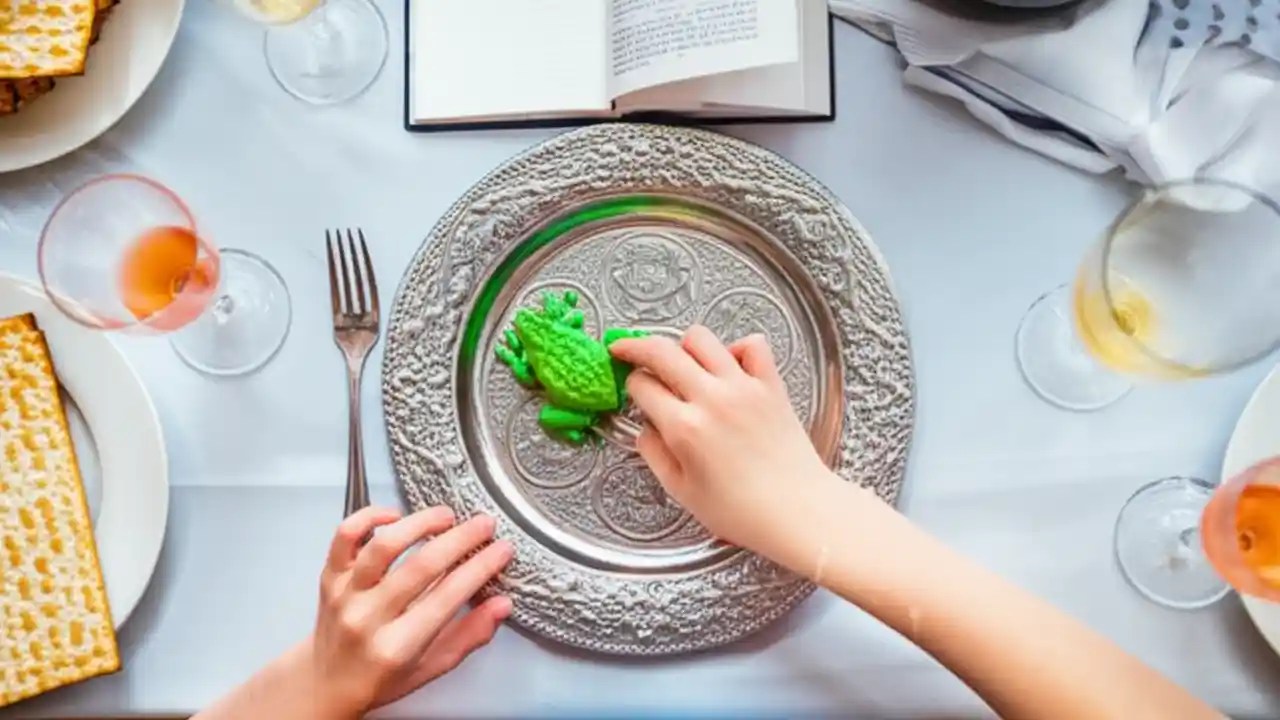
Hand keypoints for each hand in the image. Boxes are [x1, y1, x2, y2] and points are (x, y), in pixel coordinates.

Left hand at [305, 506, 513, 715]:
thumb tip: (502, 605)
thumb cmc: (381, 677)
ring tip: (446, 516)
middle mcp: (368, 618)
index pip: (448, 597)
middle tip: (485, 525)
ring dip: (419, 523)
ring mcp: (345, 594)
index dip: (480, 568)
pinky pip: (344, 537)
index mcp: (398, 647)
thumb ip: (469, 636)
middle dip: (461, 540)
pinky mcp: (330, 577)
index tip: (501, 550)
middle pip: (421, 567)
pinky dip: (369, 518)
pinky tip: (394, 516)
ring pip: (383, 546)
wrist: (326, 683)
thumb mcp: (432, 667)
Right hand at [610, 327, 837, 563]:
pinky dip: (736, 347)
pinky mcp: (771, 385)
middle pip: (661, 351)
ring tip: (681, 360)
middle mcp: (711, 399)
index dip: (631, 386)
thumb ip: (655, 455)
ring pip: (701, 339)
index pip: (642, 385)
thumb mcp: (682, 492)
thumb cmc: (741, 511)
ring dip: (683, 344)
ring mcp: (743, 387)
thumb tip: (646, 430)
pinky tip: (729, 366)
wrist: (798, 511)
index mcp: (684, 428)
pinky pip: (752, 345)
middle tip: (626, 349)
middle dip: (635, 346)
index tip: (632, 389)